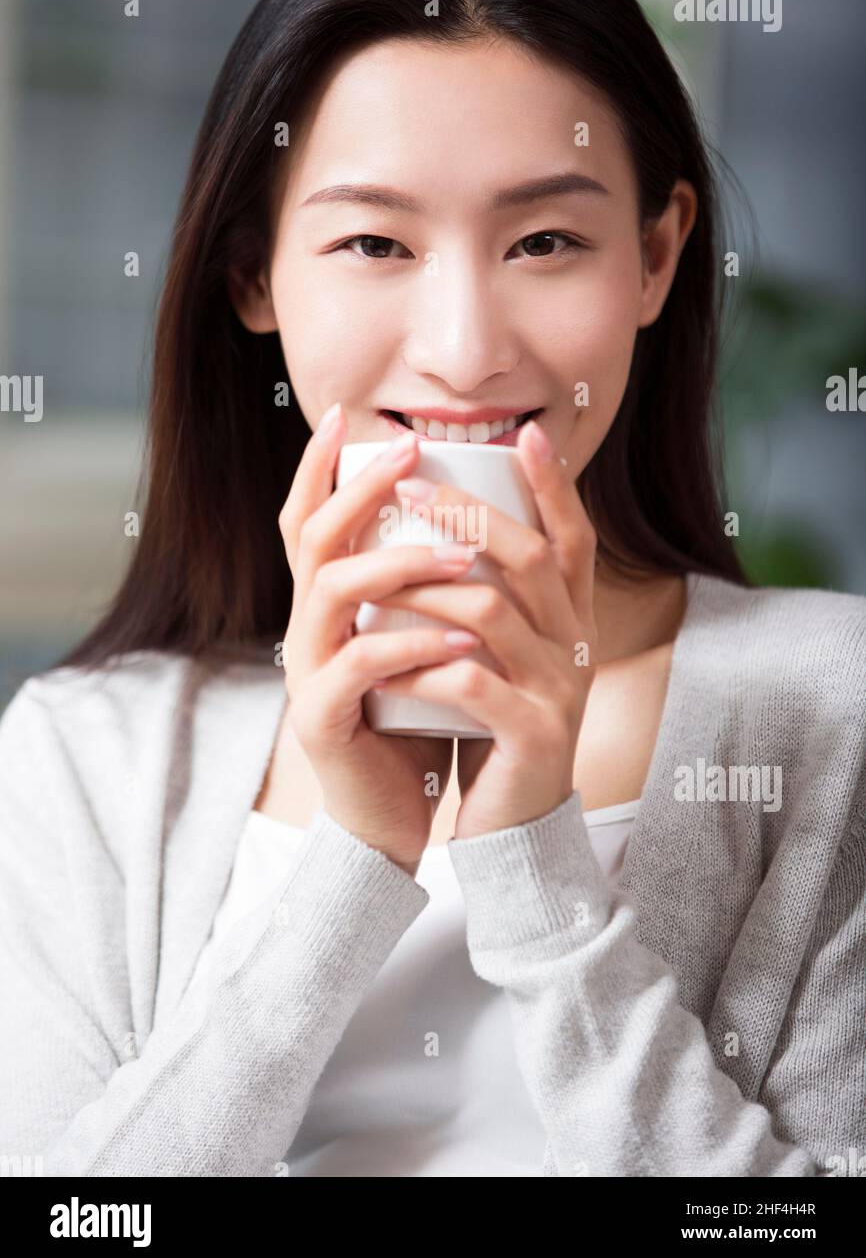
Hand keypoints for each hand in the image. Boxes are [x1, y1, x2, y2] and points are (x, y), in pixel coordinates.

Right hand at [278, 405, 482, 873]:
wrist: (394, 815)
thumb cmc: (414, 717)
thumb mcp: (418, 639)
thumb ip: (420, 588)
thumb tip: (463, 515)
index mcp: (327, 605)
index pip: (308, 519)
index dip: (320, 467)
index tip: (351, 415)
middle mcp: (306, 628)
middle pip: (314, 537)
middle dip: (360, 486)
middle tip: (411, 449)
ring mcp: (308, 671)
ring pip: (332, 590)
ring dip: (399, 561)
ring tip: (462, 553)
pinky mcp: (323, 719)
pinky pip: (362, 664)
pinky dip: (414, 642)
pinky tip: (464, 635)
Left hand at [370, 419, 596, 839]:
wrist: (516, 825)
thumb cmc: (495, 728)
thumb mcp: (505, 658)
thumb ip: (494, 603)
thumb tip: (447, 532)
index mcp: (572, 623)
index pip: (573, 539)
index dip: (554, 485)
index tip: (524, 432)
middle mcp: (577, 647)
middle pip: (530, 558)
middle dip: (467, 514)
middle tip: (410, 485)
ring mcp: (559, 690)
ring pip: (493, 613)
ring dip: (427, 588)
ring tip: (372, 574)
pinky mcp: (533, 735)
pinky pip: (470, 683)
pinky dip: (420, 667)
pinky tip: (382, 663)